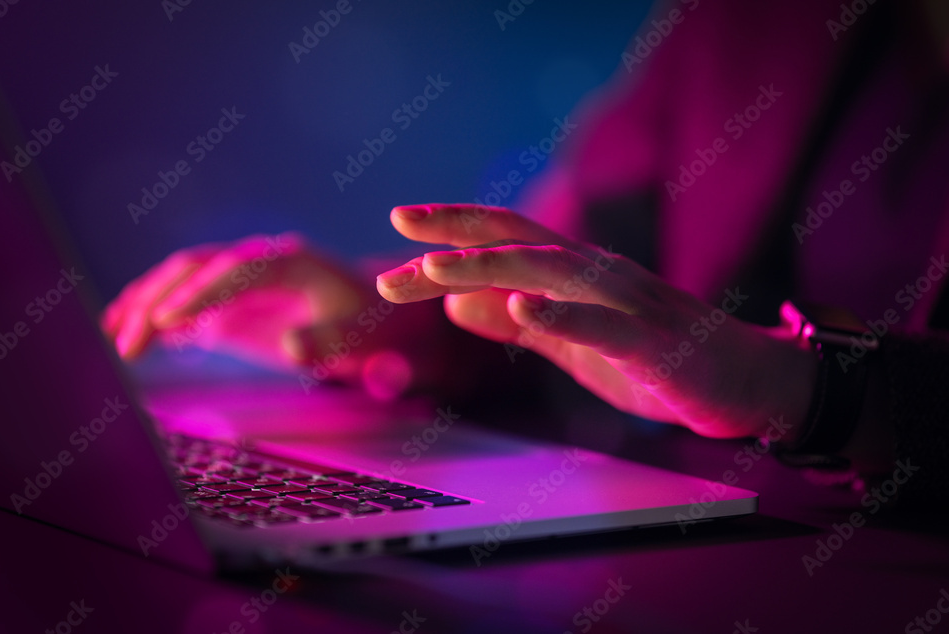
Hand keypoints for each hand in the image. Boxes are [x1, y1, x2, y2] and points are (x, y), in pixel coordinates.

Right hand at [102, 232, 429, 394]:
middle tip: (129, 341)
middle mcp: (257, 259)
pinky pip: (184, 300)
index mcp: (290, 260)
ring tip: (116, 342)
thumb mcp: (362, 335)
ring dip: (146, 306)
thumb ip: (330, 341)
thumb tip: (289, 348)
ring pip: (181, 280)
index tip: (167, 322)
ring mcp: (238, 277)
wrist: (374, 312)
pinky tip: (124, 334)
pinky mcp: (229, 299)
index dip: (200, 293)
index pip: (235, 269)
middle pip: (197, 268)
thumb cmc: (371, 322)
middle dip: (159, 301)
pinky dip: (154, 315)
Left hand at [376, 204, 817, 438]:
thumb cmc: (656, 358)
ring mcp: (627, 304)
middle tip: (400, 226)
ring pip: (553, 271)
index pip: (504, 241)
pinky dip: (564, 315)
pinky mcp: (654, 343)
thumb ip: (518, 322)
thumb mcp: (572, 342)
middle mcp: (597, 274)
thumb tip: (455, 304)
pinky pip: (605, 325)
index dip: (450, 236)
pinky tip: (525, 308)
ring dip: (493, 267)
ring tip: (438, 269)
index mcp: (575, 274)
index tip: (398, 238)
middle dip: (456, 232)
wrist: (746, 382)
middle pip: (520, 238)